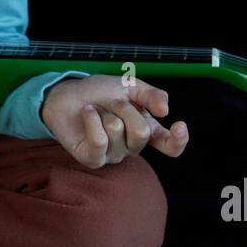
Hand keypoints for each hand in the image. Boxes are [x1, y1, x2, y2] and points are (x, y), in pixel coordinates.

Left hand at [40, 74, 188, 168]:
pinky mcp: (93, 159)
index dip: (179, 140)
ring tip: (96, 110)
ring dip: (104, 112)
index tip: (179, 125)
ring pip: (117, 131)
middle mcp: (132, 146)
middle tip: (112, 102)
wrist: (67, 95)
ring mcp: (113, 155)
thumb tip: (166, 110)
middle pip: (141, 131)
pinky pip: (99, 141)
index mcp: (146, 130)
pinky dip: (91, 119)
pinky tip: (87, 113)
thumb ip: (151, 95)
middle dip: (124, 108)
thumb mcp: (129, 87)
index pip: (170, 146)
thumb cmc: (99, 93)